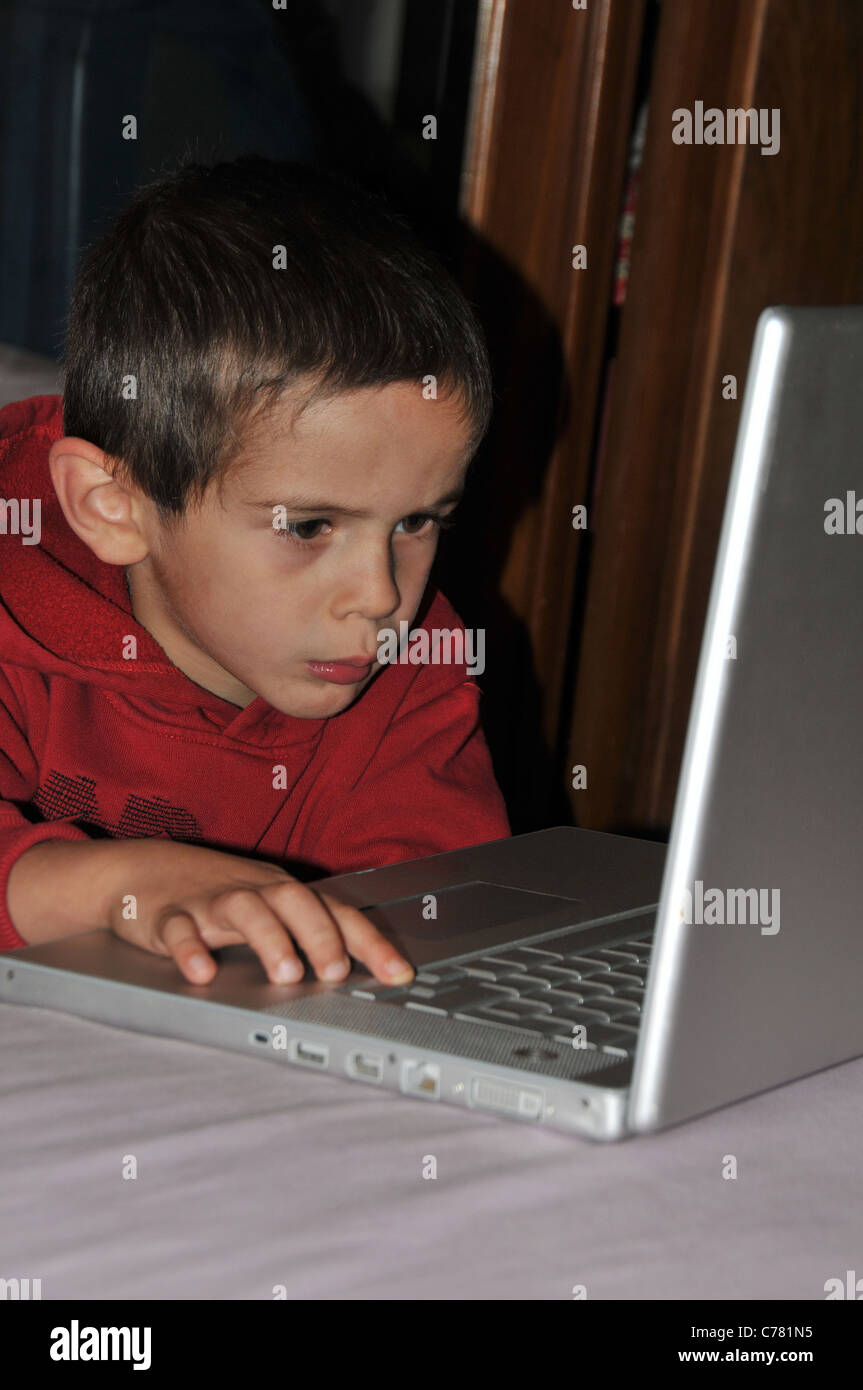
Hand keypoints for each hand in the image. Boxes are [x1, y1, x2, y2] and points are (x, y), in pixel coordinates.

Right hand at [104, 839, 413, 986]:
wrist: (136, 869)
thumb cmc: (212, 894)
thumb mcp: (264, 909)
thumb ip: (302, 935)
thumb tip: (353, 976)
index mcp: (282, 893)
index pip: (336, 913)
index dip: (370, 943)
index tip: (399, 974)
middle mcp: (253, 892)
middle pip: (294, 901)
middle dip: (320, 936)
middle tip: (335, 973)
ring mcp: (209, 901)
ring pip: (244, 910)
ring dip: (270, 939)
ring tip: (285, 974)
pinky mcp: (167, 916)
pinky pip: (179, 930)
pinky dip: (190, 949)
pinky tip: (202, 972)